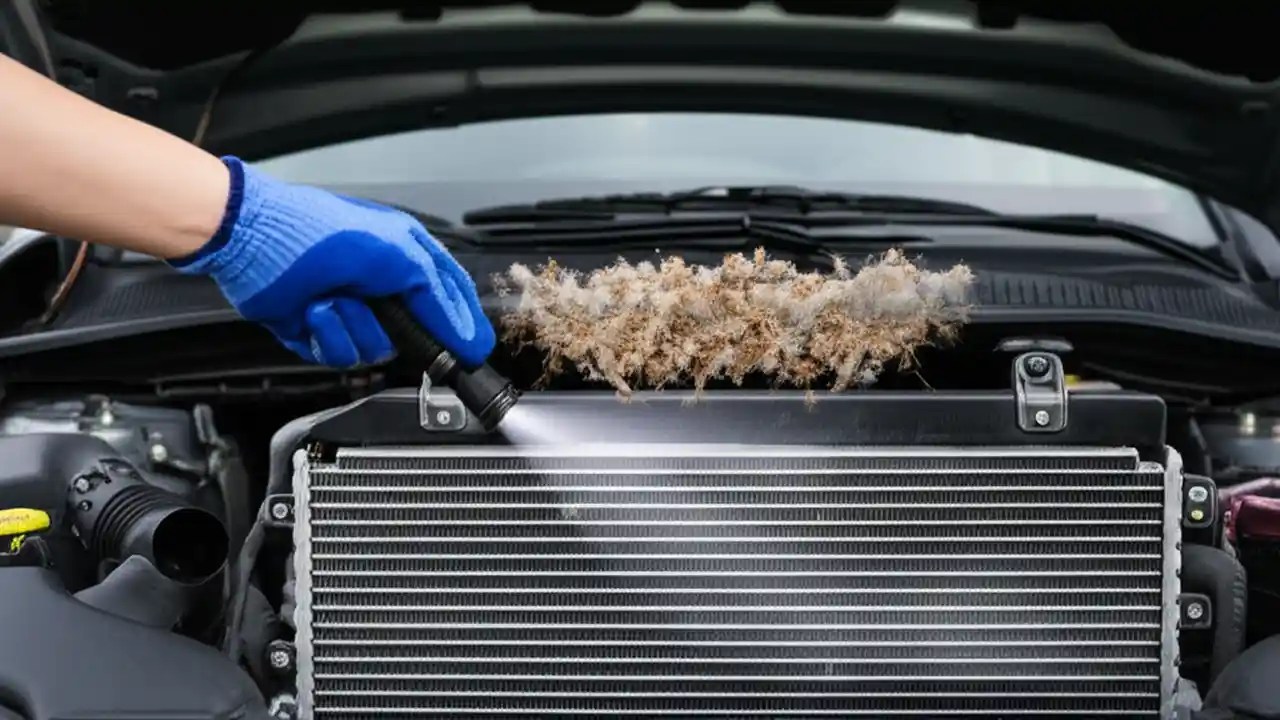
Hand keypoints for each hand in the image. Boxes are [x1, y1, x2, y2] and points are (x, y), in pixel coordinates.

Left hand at [169, 157, 494, 367]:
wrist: (256, 241)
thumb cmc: (324, 233)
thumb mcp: (400, 256)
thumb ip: (439, 300)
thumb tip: (468, 338)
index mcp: (405, 260)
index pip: (449, 300)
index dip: (462, 327)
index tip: (473, 352)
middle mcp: (380, 289)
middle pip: (413, 336)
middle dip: (394, 325)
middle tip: (381, 309)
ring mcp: (350, 312)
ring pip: (375, 350)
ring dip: (353, 325)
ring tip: (332, 297)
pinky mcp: (319, 333)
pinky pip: (340, 356)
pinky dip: (325, 333)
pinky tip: (312, 310)